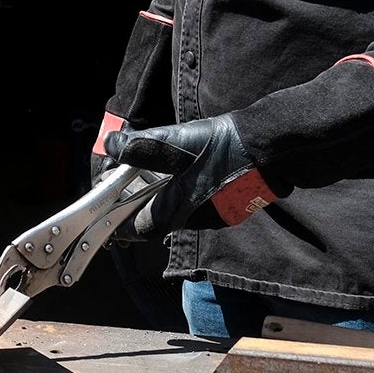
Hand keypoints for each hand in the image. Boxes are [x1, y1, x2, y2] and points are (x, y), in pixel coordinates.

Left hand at [103, 115, 276, 238]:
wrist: (269, 149)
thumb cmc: (222, 148)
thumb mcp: (174, 143)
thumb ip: (140, 147)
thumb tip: (110, 145)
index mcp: (175, 211)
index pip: (134, 229)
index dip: (115, 222)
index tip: (104, 210)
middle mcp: (193, 220)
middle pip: (155, 219)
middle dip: (136, 203)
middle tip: (123, 183)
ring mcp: (214, 215)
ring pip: (176, 210)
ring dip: (159, 195)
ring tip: (148, 171)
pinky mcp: (228, 206)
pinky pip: (196, 203)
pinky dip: (182, 190)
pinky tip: (184, 170)